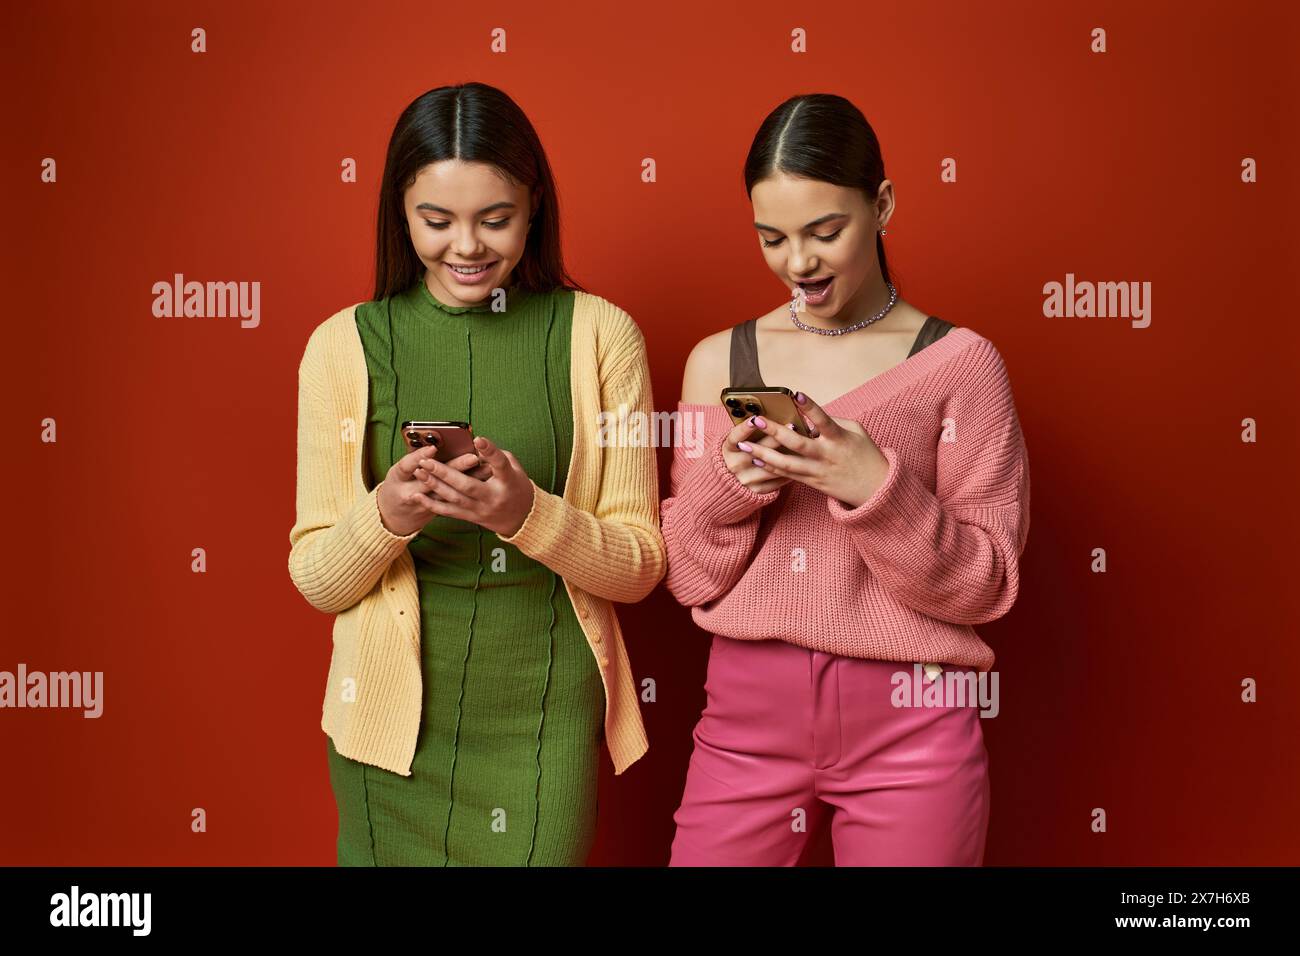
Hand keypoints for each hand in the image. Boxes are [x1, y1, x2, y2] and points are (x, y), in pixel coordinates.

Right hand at [376, 446, 487, 535]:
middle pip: (433, 480)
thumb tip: (437, 442)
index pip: (406, 466)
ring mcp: (422, 506)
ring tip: (486, 468)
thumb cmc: (396, 484)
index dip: (419, 457)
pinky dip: (469, 492)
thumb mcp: (399, 469)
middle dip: (454, 468)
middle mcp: (408, 493)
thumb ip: (415, 457)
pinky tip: (483, 482)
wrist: (392, 516)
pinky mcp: (434, 513)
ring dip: (468, 480)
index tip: (433, 448)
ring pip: (448, 494)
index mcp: (397, 477)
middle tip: (473, 456)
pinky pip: (453, 504)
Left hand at [410, 434, 535, 536]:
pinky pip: (449, 512)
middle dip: (445, 472)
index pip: (499, 464)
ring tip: (419, 472)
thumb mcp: (515, 468)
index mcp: (508, 481)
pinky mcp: (472, 517)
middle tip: (426, 460)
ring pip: (455, 498)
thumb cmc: (517, 486)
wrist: (522, 518)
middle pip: (468, 485)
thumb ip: (496, 456)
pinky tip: (417, 496)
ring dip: (434, 485)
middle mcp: (494, 496)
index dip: (489, 451)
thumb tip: (474, 446)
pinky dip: (432, 504)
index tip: (478, 439)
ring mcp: (482, 509)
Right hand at [721, 415, 802, 493]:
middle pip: (757, 450)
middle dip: (776, 437)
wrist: (732, 480)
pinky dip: (790, 469)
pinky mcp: (756, 489)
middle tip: (793, 425)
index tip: (756, 418)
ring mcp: (746, 479)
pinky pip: (777, 478)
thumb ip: (751, 430)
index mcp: (728, 449)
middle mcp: (734, 465)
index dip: (745, 428)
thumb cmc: (740, 452)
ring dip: (788, 453)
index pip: (735, 437)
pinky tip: (801, 459)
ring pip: (770, 465)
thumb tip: (770, 415)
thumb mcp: (738, 440)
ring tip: (804, 442)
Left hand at [738, 392, 889, 507]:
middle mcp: (826, 455)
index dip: (810, 407)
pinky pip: (788, 475)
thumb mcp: (857, 431)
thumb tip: (810, 414)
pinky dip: (771, 467)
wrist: (875, 489)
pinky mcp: (812, 482)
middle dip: (775, 431)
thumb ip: (834, 420)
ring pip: (787, 463)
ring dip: (763, 453)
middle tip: (756, 420)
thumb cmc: (866, 454)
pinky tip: (755, 458)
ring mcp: (817, 470)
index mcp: (839, 439)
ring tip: (744, 444)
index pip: (824, 420)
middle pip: (798, 443)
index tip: (796, 394)